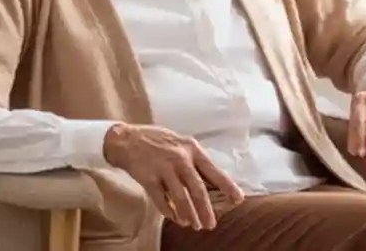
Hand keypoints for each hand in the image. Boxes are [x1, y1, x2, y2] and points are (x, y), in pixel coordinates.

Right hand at [103, 123, 244, 230]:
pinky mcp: (148, 178)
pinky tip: (175, 219)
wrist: (127, 139)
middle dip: (206, 209)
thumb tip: (211, 184)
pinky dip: (169, 212)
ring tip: (195, 225)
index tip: (238, 199)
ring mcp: (163, 168)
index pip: (213, 170)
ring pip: (180, 197)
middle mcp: (180, 158)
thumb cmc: (158, 142)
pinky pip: (161, 200)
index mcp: (192, 149)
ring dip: (189, 214)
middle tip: (211, 224)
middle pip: (197, 189)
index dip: (227, 186)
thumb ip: (195, 161)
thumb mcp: (181, 144)